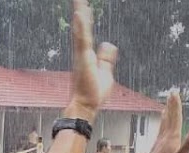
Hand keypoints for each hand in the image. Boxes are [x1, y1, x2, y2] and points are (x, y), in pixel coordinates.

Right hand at [65, 0, 117, 121]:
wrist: (86, 105)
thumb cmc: (94, 93)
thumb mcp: (106, 72)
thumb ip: (107, 58)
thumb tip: (109, 44)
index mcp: (87, 56)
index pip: (86, 33)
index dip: (85, 21)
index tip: (85, 8)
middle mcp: (81, 53)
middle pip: (81, 28)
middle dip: (80, 12)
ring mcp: (81, 55)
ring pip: (80, 30)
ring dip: (80, 15)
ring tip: (79, 0)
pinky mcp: (83, 58)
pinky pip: (82, 39)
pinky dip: (81, 26)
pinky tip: (80, 14)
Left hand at [139, 91, 188, 152]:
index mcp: (172, 135)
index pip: (175, 117)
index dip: (176, 105)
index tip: (175, 94)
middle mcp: (165, 134)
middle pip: (169, 116)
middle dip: (172, 104)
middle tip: (172, 93)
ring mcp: (161, 138)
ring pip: (164, 121)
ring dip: (167, 111)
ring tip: (168, 103)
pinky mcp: (158, 142)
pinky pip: (162, 127)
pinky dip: (163, 120)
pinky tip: (163, 119)